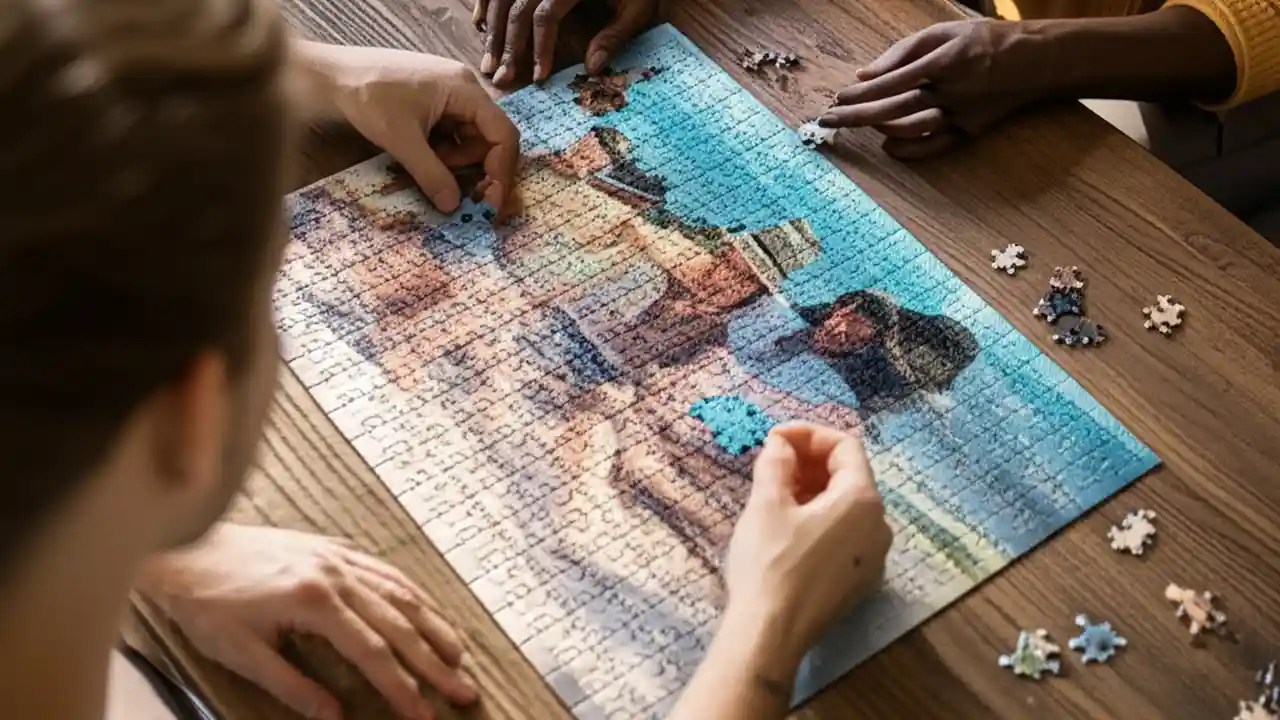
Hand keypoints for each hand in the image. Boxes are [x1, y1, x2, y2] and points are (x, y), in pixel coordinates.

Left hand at [134, 524, 476, 719]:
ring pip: (399, 593)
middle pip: (398, 623)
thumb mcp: (241, 653)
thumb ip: (291, 686)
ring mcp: (336, 558)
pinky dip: (410, 592)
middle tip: (462, 690)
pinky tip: (426, 609)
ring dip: (433, 626)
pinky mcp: (331, 549)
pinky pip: (383, 570)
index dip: (402, 687)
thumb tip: (334, 714)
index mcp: (313, 600)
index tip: (423, 715)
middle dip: (433, 662)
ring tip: (458, 655)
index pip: (372, 652)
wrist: (186, 548)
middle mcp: (335, 574)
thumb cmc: (206, 602)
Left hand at [301, 41, 519, 214]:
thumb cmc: (366, 96)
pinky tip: (420, 153)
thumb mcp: (401, 140)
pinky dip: (442, 152)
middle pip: (489, 139)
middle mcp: (465, 90)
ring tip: (424, 163)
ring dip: (454, 161)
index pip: (503, 135)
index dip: (501, 171)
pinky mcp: (436, 104)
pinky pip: (452, 135)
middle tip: (456, 193)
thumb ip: (431, 174)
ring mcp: (451, 96)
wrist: (330, 75)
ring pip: (470, 140)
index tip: (490, 202)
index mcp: (465, 90)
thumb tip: (453, 207)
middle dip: (475, 168)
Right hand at [472, 0, 656, 86]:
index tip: (538, 78)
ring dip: (492, 29)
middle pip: (517, 8)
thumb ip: (615, 35)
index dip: (540, 48)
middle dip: (507, 46)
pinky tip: (479, 23)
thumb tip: (593, 69)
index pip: (546, 16)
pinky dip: (485, 1)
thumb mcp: (637, 6)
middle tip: (499, 78)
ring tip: (488, 62)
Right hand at [722, 423, 891, 664]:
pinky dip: (821, 520)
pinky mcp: (860, 583)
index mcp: (863, 500)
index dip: (808, 434)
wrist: (771, 634)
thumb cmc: (769, 562)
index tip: (773, 437)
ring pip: (848, 508)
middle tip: (773, 462)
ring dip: (814, 490)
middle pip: (850, 476)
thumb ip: (777, 463)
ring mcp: (874, 559)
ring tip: (776, 493)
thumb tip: (781, 444)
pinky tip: (789, 528)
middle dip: (811, 462)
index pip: (845, 446)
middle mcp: (880, 527)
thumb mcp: (766, 503)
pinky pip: (846, 537)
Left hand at [821, 20, 1046, 158]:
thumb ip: (903, 51)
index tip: (837, 98)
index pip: (890, 81)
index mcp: (944, 61)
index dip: (860, 92)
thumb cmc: (986, 41)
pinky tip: (888, 146)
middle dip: (856, 116)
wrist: (1039, 62)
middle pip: (893, 109)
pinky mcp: (971, 132)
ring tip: (861, 122)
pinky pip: (933, 148)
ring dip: (880, 129)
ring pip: (911, 130)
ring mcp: (962, 115)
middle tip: (829, 121)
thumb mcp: (945, 32)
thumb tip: (864, 72)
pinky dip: (908, 150)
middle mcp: (952, 90)